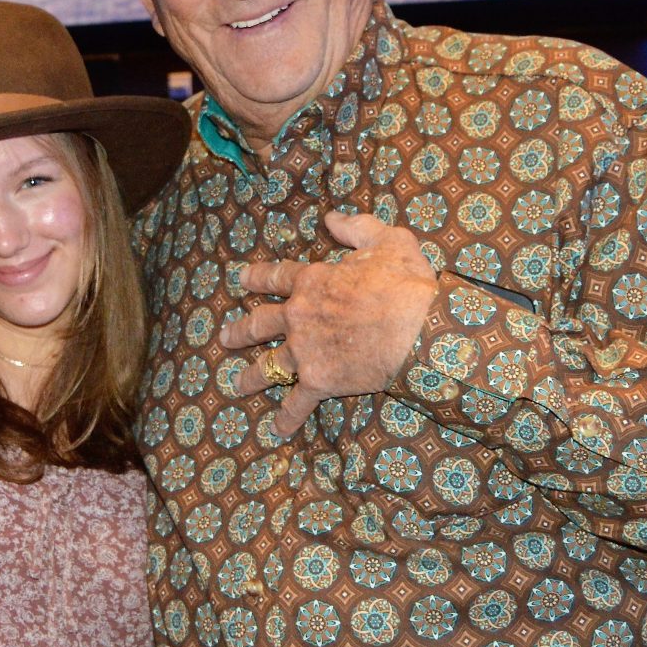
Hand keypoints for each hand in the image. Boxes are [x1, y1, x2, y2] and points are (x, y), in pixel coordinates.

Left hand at [220, 211, 436, 437]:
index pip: (276, 276)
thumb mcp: (387, 239)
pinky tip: (277, 429)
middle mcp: (299, 315)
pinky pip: (297, 402)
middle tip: (224, 337)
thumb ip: (356, 227)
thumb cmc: (407, 283)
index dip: (257, 277)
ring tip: (236, 385)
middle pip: (260, 323)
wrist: (422, 331)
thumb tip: (331, 217)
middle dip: (239, 331)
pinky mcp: (320, 381)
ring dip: (250, 376)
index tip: (241, 280)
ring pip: (268, 365)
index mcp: (312, 280)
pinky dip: (287, 417)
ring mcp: (305, 350)